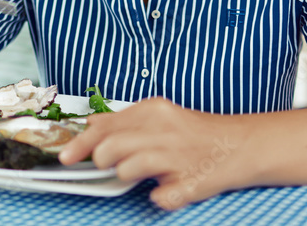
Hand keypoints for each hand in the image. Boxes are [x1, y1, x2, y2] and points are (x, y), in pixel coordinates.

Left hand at [59, 98, 248, 209]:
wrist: (241, 145)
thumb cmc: (194, 133)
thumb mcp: (159, 116)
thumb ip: (125, 121)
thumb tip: (89, 126)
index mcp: (153, 110)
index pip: (105, 126)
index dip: (80, 143)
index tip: (65, 156)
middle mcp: (164, 130)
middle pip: (110, 147)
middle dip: (101, 160)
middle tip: (106, 165)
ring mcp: (178, 157)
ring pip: (128, 170)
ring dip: (128, 175)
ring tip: (144, 172)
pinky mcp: (190, 183)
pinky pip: (159, 197)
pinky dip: (160, 197)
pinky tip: (169, 187)